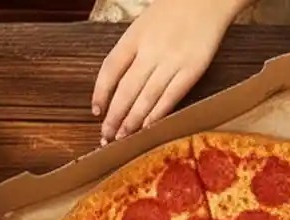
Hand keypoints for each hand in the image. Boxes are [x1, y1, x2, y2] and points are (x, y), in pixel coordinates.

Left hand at [93, 0, 244, 142]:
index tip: (96, 111)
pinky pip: (171, 97)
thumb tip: (119, 81)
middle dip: (114, 116)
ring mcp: (172, 61)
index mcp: (134, 37)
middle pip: (126, 90)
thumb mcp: (144, 23)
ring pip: (146, 98)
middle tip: (107, 136)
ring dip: (132, 121)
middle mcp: (150, 51)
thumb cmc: (175, 8)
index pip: (110, 70)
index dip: (100, 93)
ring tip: (123, 138)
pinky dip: (157, 115)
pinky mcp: (192, 70)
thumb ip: (132, 49)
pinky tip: (148, 128)